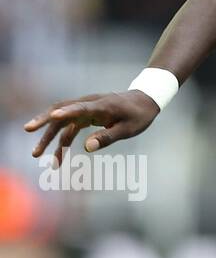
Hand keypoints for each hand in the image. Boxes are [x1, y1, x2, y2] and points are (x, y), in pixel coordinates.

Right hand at [24, 90, 159, 166]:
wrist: (143, 101)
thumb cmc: (138, 115)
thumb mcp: (128, 129)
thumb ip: (108, 137)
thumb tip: (87, 148)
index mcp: (101, 106)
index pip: (80, 108)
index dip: (67, 112)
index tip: (52, 116)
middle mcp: (88, 105)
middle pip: (61, 113)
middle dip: (44, 125)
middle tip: (30, 135)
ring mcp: (84, 109)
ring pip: (61, 121)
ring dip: (48, 137)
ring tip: (37, 154)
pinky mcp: (85, 115)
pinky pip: (69, 127)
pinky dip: (62, 141)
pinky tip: (57, 156)